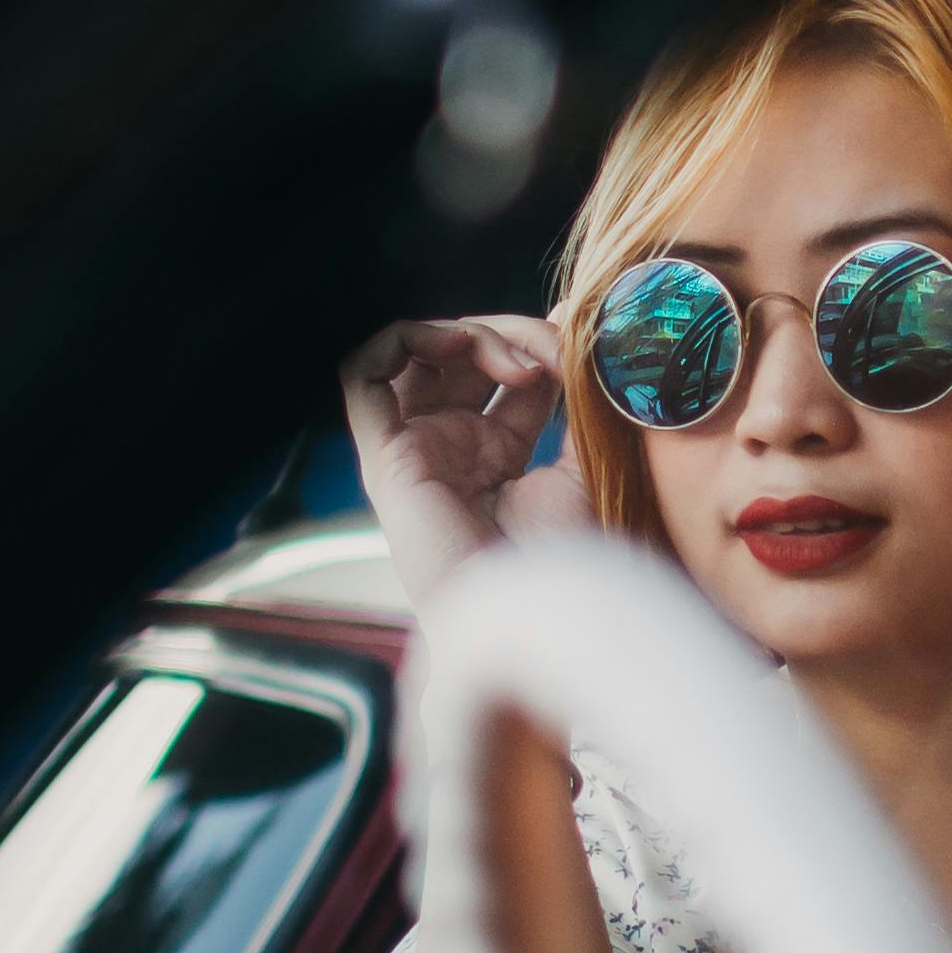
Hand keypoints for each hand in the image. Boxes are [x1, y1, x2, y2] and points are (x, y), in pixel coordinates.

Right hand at [340, 311, 569, 605]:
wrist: (528, 618)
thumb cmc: (560, 566)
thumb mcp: (584, 472)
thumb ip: (582, 411)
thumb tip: (589, 343)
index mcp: (495, 454)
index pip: (507, 372)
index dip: (540, 343)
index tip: (580, 345)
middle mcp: (450, 447)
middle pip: (462, 356)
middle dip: (511, 334)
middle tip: (555, 354)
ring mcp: (414, 450)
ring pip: (415, 355)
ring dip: (466, 334)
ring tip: (516, 361)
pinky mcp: (385, 458)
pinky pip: (362, 375)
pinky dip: (405, 339)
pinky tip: (457, 345)